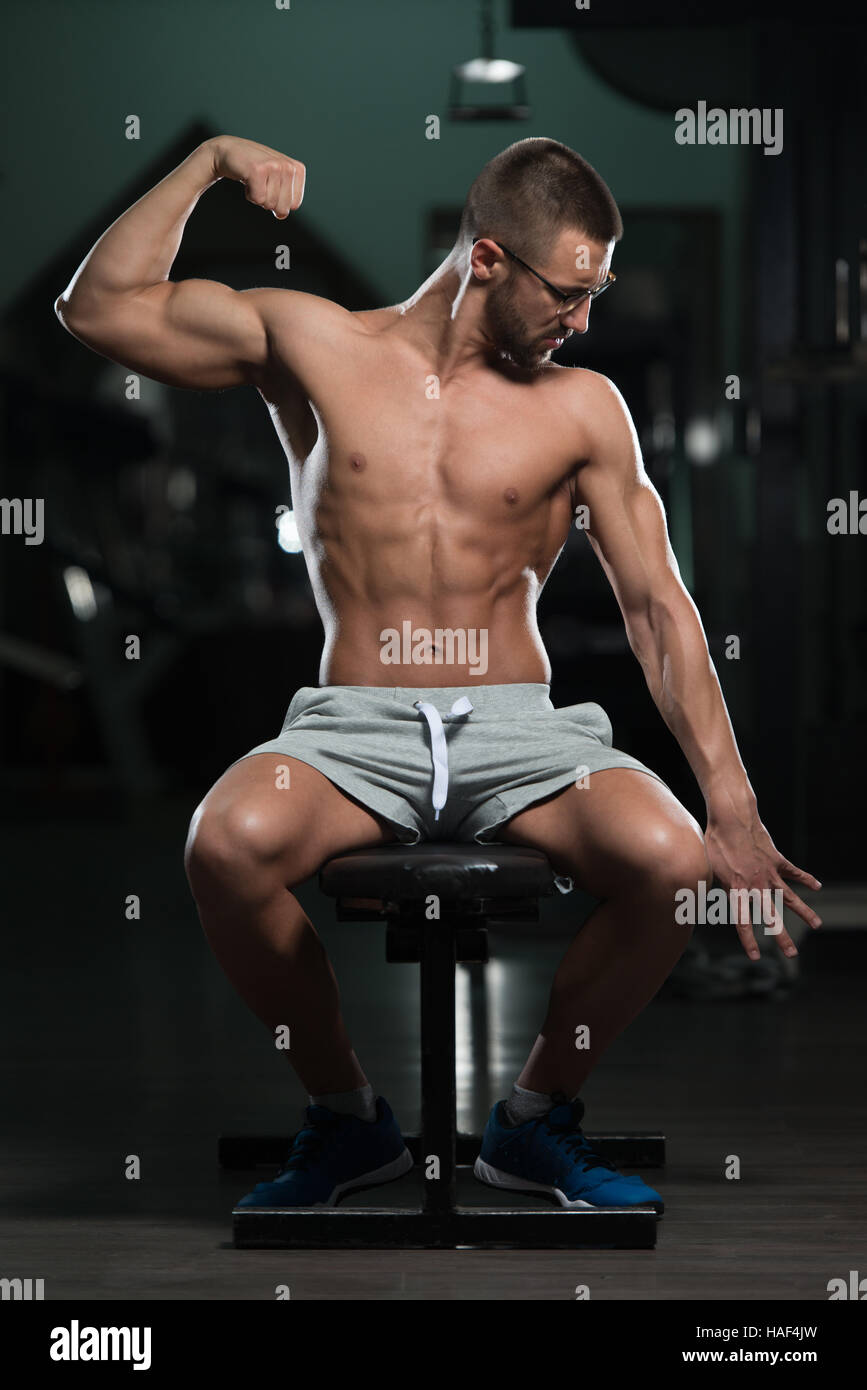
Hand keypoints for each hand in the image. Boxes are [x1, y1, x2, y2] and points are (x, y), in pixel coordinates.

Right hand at [208, 136, 304, 218]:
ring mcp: (274, 166)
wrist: (229, 151)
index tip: (270, 184)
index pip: (294, 205)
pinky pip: (257, 199)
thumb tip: (281, 215)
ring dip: (257, 196)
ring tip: (254, 179)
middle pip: (283, 208)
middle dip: (268, 201)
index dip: (278, 200)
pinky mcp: (258, 170)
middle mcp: (288, 166)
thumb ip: (286, 198)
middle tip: (261, 183)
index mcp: (297, 169)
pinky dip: (249, 194)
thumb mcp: (276, 180)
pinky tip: (247, 178)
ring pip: (269, 204)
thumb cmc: (255, 168)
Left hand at [703, 807, 821, 961]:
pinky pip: (794, 872)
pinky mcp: (777, 860)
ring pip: (790, 897)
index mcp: (737, 889)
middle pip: (772, 916)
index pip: (743, 922)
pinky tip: (817, 886)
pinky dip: (806, 878)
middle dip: (782, 937)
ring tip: (817, 925)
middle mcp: (756, 885)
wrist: (732, 818)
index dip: (748, 940)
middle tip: (792, 955)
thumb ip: (714, 887)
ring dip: (803, 912)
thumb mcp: (708, 868)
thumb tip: (705, 899)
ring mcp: (769, 873)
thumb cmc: (715, 842)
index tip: (756, 957)